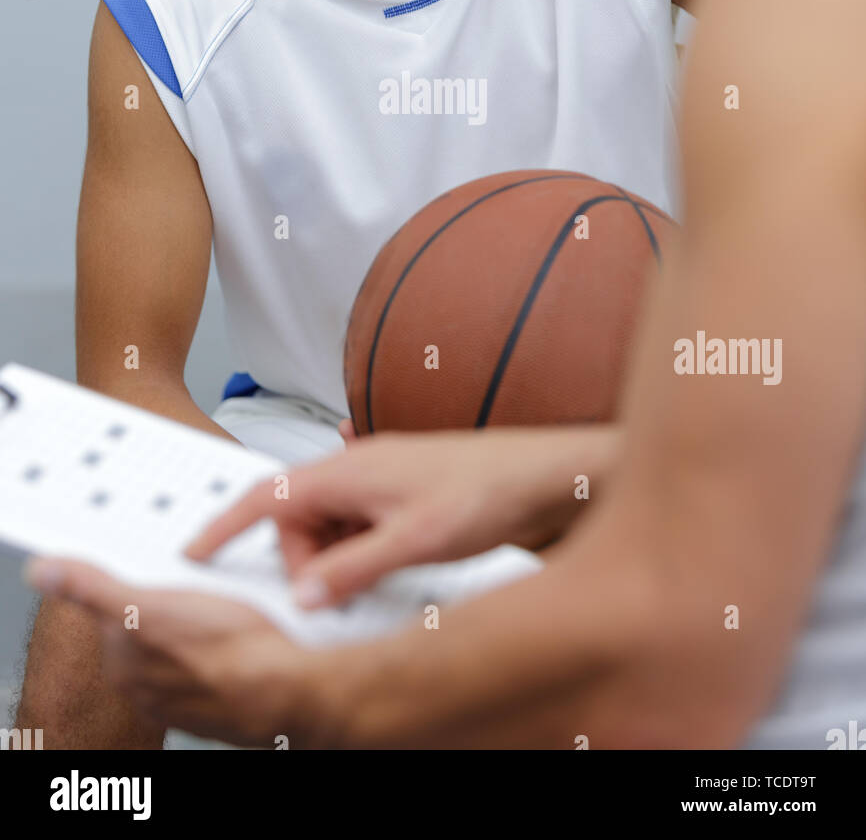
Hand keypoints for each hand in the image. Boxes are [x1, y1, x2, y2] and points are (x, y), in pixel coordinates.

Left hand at [22, 557, 318, 747]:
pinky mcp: (211, 697)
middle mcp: (143, 683)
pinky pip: (208, 655)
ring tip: (224, 611)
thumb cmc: (232, 650)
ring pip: (181, 636)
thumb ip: (92, 587)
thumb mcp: (149, 603)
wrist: (290, 688)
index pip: (114, 603)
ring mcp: (178, 692)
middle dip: (171, 598)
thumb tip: (45, 571)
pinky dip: (218, 643)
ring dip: (198, 619)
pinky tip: (236, 636)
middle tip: (200, 589)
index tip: (163, 572)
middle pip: (147, 619)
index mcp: (120, 660)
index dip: (140, 580)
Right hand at [186, 425, 618, 608]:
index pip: (267, 494)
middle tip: (335, 593)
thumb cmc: (489, 489)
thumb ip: (352, 569)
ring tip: (379, 577)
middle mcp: (358, 467)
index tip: (198, 549)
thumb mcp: (414, 541)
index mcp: (348, 468)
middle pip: (297, 519)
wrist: (544, 475)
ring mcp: (381, 479)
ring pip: (330, 526)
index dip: (226, 523)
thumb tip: (306, 593)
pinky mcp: (402, 493)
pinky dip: (362, 551)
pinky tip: (393, 565)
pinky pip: (359, 526)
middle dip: (304, 561)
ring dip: (339, 559)